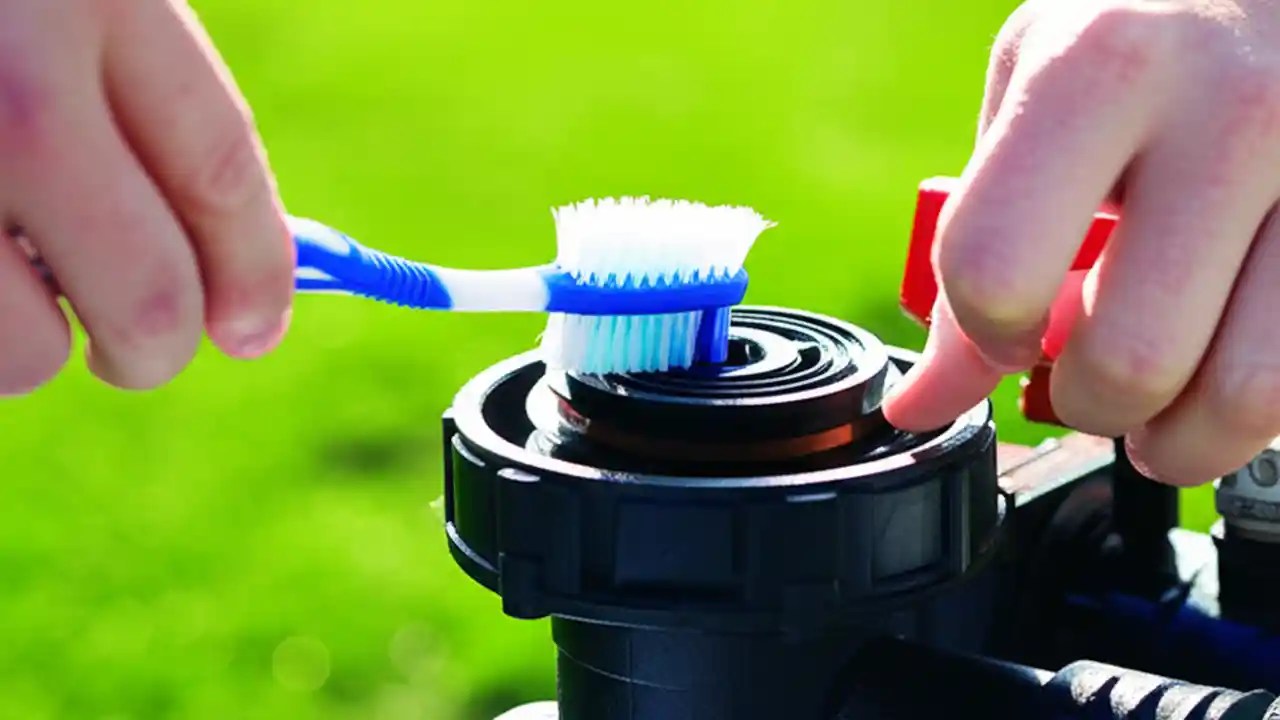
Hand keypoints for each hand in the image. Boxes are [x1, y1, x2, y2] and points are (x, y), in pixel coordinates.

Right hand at [0, 1, 292, 395]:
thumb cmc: (0, 12)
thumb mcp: (71, 4)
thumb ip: (141, 107)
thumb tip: (233, 269)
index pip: (222, 173)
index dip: (257, 270)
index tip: (255, 329)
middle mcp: (20, 87)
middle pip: (151, 294)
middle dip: (159, 349)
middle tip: (140, 352)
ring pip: (32, 353)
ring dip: (41, 347)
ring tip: (15, 282)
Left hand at [882, 0, 1279, 485]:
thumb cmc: (1140, 30)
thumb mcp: (1038, 93)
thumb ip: (981, 239)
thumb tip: (925, 400)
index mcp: (1100, 72)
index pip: (996, 270)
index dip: (988, 331)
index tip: (1008, 332)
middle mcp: (1229, 112)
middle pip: (1132, 359)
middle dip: (1088, 403)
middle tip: (1088, 382)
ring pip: (1245, 394)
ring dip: (1181, 438)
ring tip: (1161, 410)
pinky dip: (1251, 406)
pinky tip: (1226, 361)